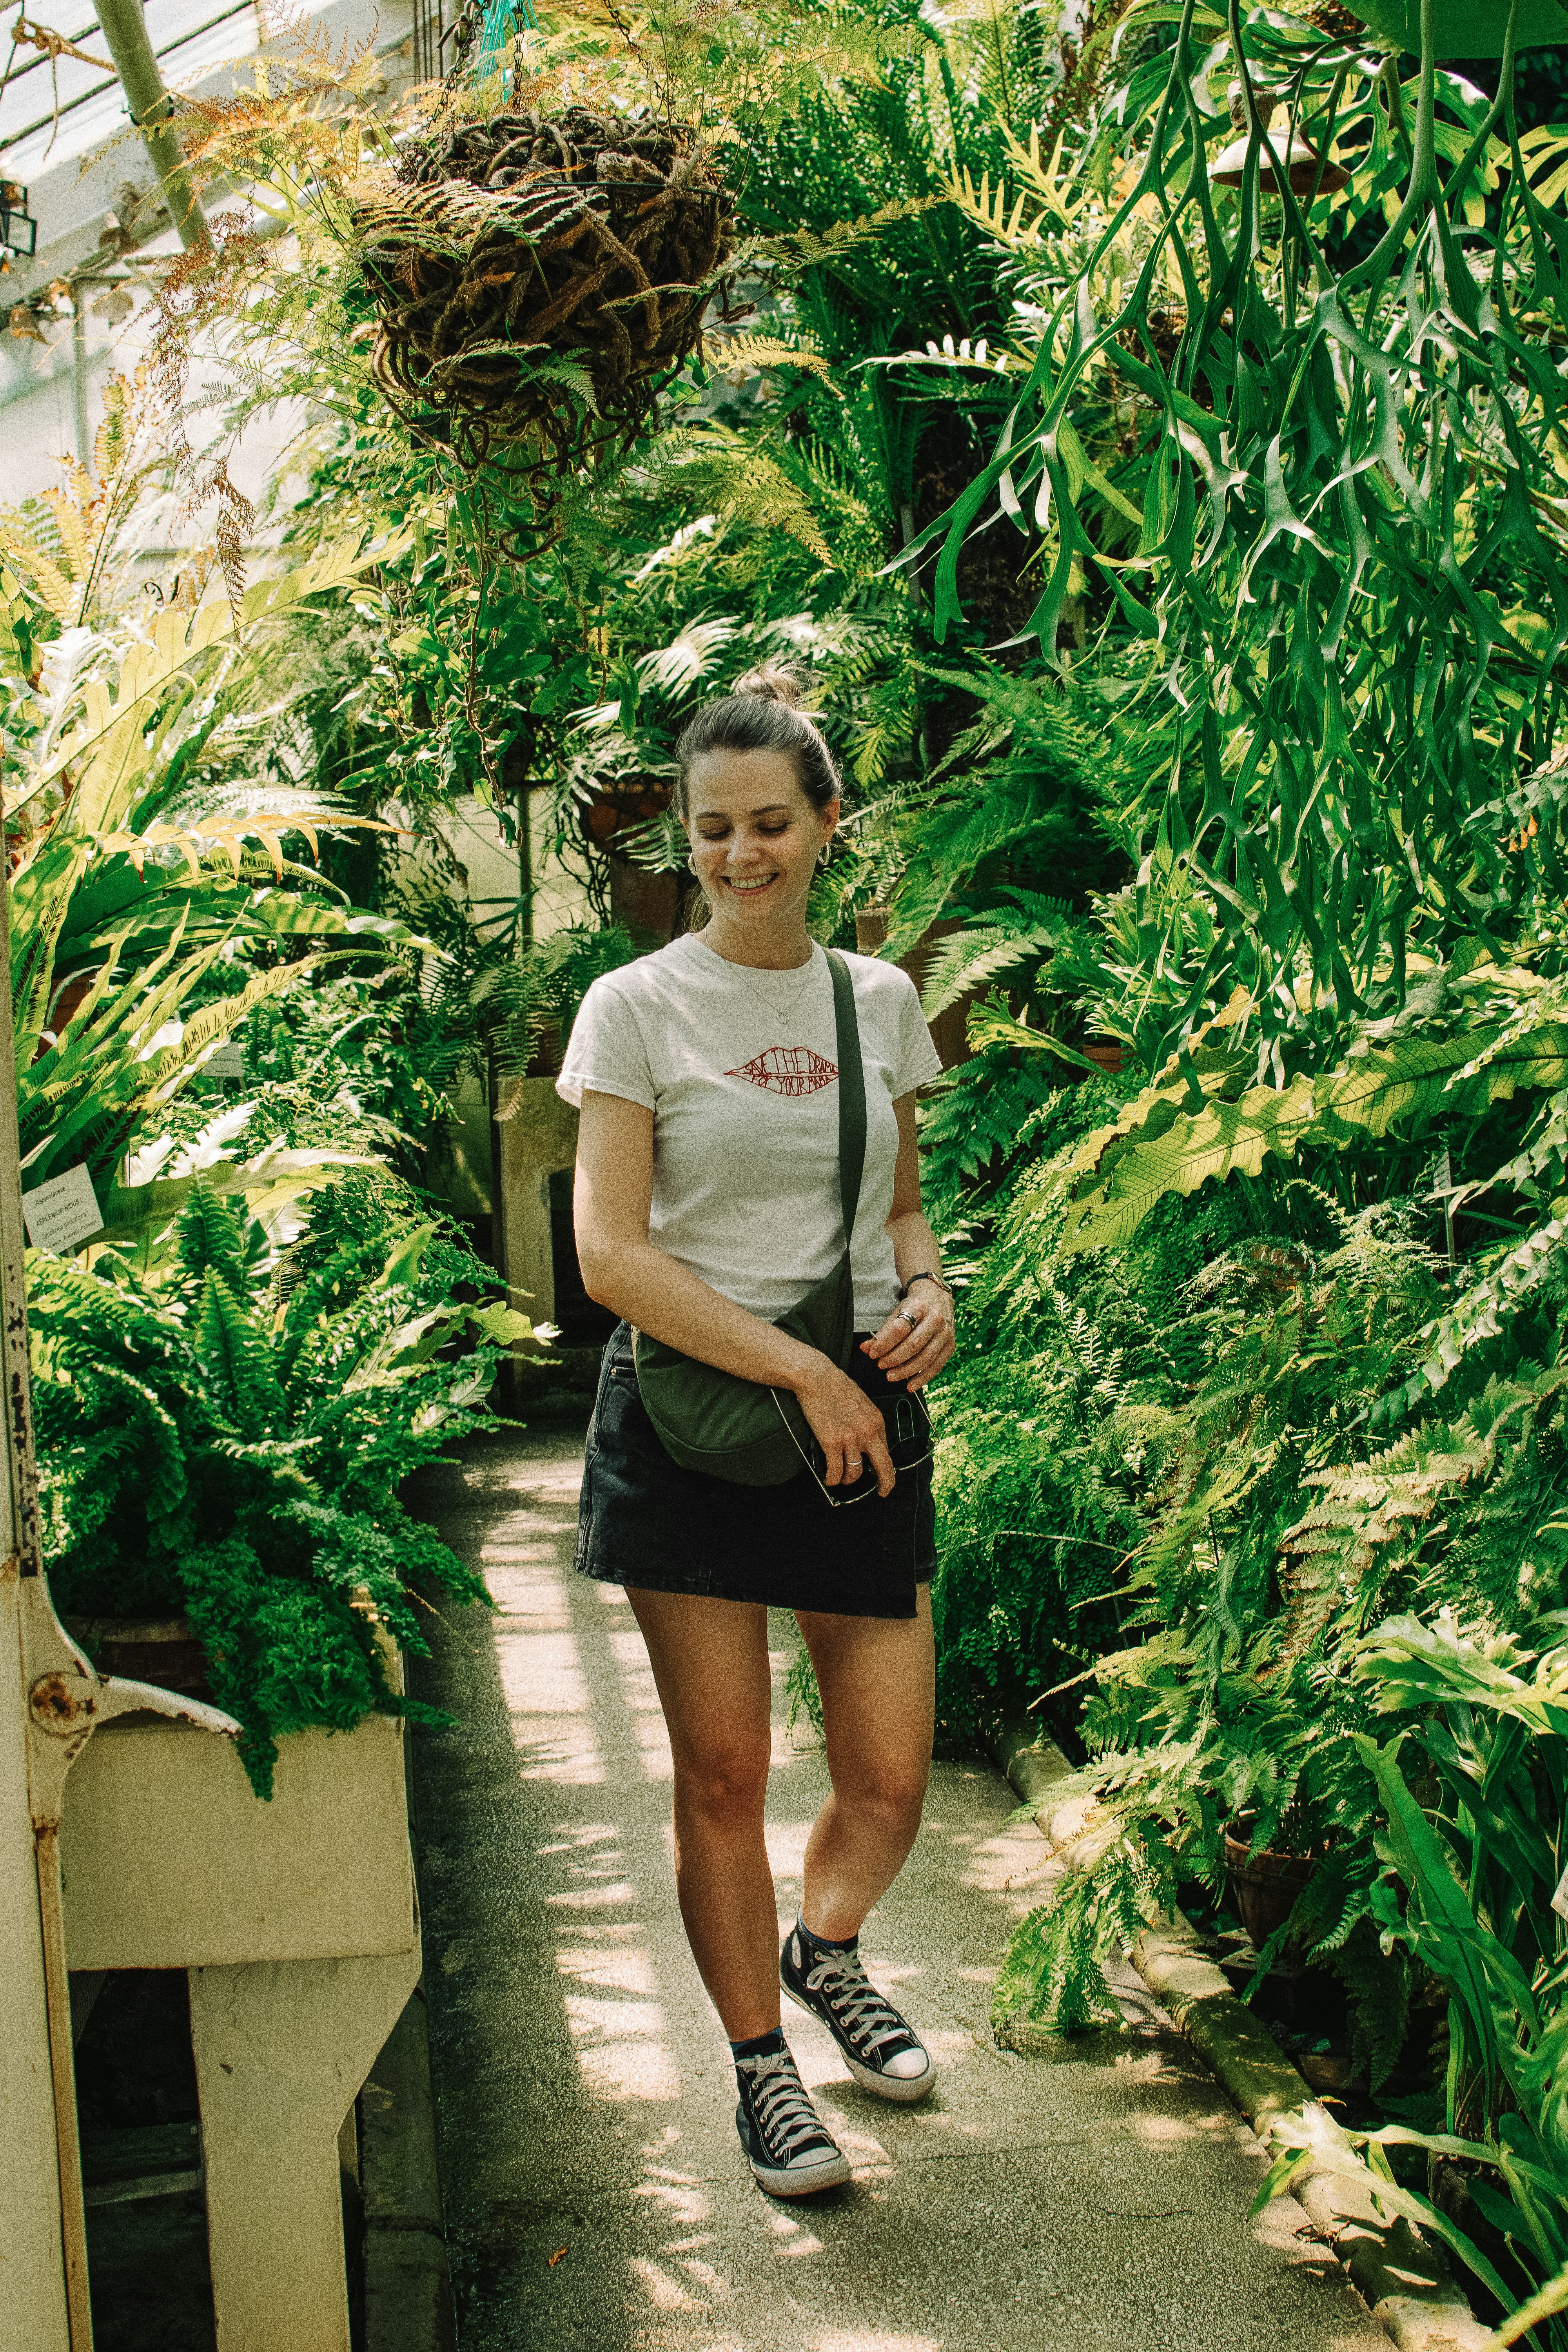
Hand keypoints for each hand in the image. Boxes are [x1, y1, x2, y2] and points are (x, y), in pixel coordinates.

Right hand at [793, 1355, 894, 1494]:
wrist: (816, 1377)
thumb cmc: (835, 1384)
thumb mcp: (861, 1401)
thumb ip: (866, 1420)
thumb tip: (865, 1436)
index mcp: (876, 1420)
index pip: (886, 1450)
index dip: (884, 1465)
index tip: (883, 1472)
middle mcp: (867, 1431)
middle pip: (884, 1466)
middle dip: (885, 1483)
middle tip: (882, 1490)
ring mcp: (850, 1438)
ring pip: (855, 1472)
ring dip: (848, 1479)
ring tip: (842, 1478)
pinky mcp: (832, 1443)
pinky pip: (835, 1470)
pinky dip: (832, 1479)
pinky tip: (829, 1479)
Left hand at [861, 1282, 954, 1393]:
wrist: (938, 1299)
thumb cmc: (915, 1308)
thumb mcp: (897, 1313)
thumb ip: (883, 1332)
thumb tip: (866, 1348)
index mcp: (919, 1307)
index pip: (900, 1329)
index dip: (884, 1344)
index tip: (873, 1353)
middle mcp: (935, 1320)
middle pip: (913, 1345)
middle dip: (894, 1359)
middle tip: (881, 1365)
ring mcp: (945, 1334)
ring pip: (926, 1358)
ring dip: (906, 1371)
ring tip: (891, 1376)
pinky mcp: (950, 1346)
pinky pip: (936, 1367)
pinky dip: (922, 1379)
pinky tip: (910, 1385)